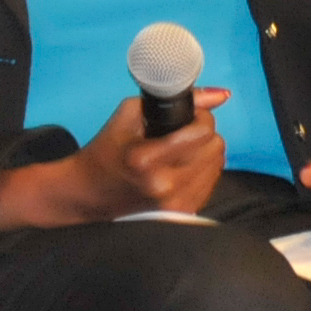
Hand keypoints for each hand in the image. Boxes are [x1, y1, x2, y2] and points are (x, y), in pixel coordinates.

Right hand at [0, 89, 231, 231]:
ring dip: (205, 152)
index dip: (201, 116)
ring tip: (182, 150)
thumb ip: (178, 99)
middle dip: (204, 133)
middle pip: (215, 148)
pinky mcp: (182, 215)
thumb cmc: (106, 149)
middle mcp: (164, 185)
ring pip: (217, 165)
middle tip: (184, 131)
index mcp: (146, 159)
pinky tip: (183, 167)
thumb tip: (222, 94)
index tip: (189, 115)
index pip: (202, 132)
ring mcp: (174, 205)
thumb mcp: (130, 113)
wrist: (88, 194)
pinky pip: (212, 183)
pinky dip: (203, 170)